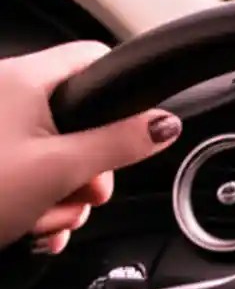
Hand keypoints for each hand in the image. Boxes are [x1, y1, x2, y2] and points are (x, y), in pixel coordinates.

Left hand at [0, 42, 181, 253]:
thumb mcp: (59, 170)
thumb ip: (120, 144)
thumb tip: (165, 125)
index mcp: (24, 80)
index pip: (95, 60)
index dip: (124, 94)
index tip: (134, 132)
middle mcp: (5, 97)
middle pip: (79, 119)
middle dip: (90, 167)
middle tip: (86, 194)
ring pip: (55, 155)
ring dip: (64, 195)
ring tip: (48, 220)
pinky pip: (29, 173)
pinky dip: (38, 203)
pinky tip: (35, 228)